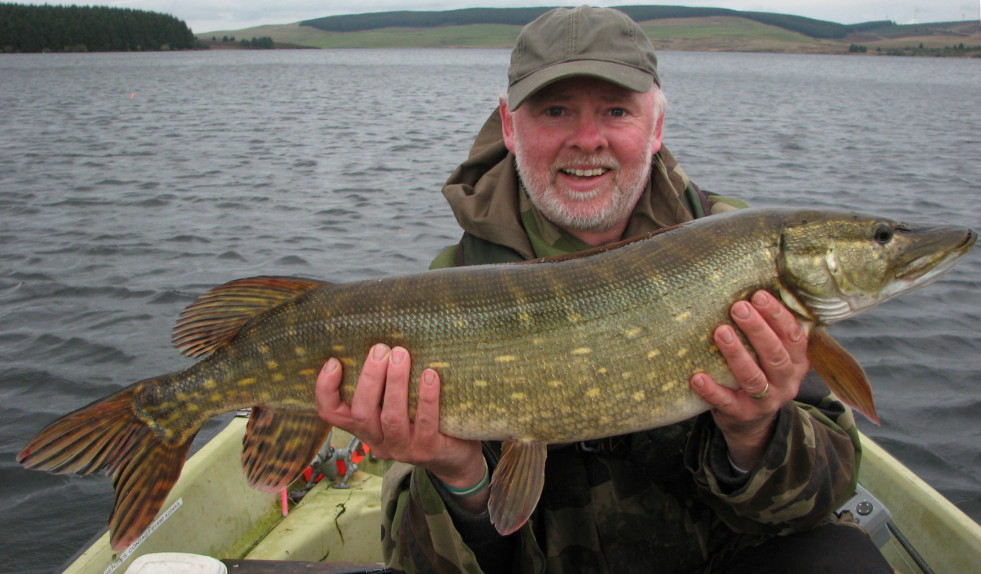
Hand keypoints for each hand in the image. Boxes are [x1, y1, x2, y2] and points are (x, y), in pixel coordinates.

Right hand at [315, 344, 487, 510]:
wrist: (457, 455)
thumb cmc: (422, 418)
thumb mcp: (397, 403)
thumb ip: (384, 384)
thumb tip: (382, 341)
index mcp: (363, 426)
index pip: (331, 413)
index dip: (326, 389)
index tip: (334, 361)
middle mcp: (377, 441)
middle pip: (361, 413)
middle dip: (369, 378)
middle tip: (381, 350)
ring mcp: (401, 449)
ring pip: (391, 417)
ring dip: (395, 383)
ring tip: (401, 355)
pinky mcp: (427, 451)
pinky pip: (425, 424)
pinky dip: (426, 398)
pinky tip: (430, 376)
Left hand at [689, 290, 809, 470]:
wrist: (752, 424)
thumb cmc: (758, 373)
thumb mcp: (771, 355)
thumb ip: (767, 330)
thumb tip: (747, 291)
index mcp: (795, 362)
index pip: (792, 335)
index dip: (777, 315)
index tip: (758, 295)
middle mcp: (786, 382)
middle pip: (775, 354)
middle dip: (757, 329)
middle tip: (737, 308)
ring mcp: (765, 401)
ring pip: (754, 378)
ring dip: (737, 355)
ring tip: (720, 332)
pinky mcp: (742, 415)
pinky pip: (727, 402)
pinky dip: (712, 390)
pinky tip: (697, 377)